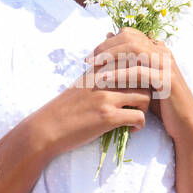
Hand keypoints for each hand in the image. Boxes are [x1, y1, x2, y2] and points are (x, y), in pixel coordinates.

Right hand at [30, 67, 150, 160]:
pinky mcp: (107, 117)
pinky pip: (138, 117)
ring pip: (145, 96)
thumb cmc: (60, 111)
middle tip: (141, 103)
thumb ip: (95, 75)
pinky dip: (140, 124)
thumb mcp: (78, 85)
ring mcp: (106, 98)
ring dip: (145, 108)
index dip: (140, 73)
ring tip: (136, 115)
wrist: (44, 130)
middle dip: (147, 90)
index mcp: (97, 72)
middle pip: (142, 77)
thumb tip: (108, 69)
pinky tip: (132, 129)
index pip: (130, 62)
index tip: (138, 87)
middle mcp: (103, 81)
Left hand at [86, 31, 192, 136]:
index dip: (108, 42)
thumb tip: (108, 38)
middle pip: (131, 38)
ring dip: (111, 56)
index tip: (91, 55)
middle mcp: (163, 53)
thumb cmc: (159, 102)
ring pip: (135, 50)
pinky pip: (140, 72)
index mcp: (156, 50)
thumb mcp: (140, 80)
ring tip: (93, 66)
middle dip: (106, 47)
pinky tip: (103, 79)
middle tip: (88, 60)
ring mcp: (166, 65)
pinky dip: (119, 74)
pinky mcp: (167, 80)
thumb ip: (127, 63)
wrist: (184, 122)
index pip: (130, 34)